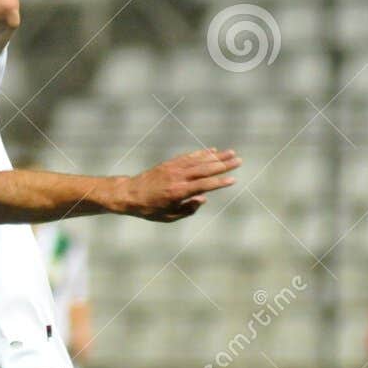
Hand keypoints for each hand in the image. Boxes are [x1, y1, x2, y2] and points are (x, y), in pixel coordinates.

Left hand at [119, 148, 240, 220]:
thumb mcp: (168, 217)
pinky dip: (201, 153)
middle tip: (239, 160)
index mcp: (178, 192)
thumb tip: (203, 199)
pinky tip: (212, 150)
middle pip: (205, 169)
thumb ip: (187, 210)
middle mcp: (178, 177)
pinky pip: (189, 157)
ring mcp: (174, 168)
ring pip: (199, 160)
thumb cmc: (148, 209)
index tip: (234, 179)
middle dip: (223, 164)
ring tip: (231, 152)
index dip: (220, 182)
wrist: (129, 194)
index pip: (204, 185)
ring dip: (216, 156)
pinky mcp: (170, 163)